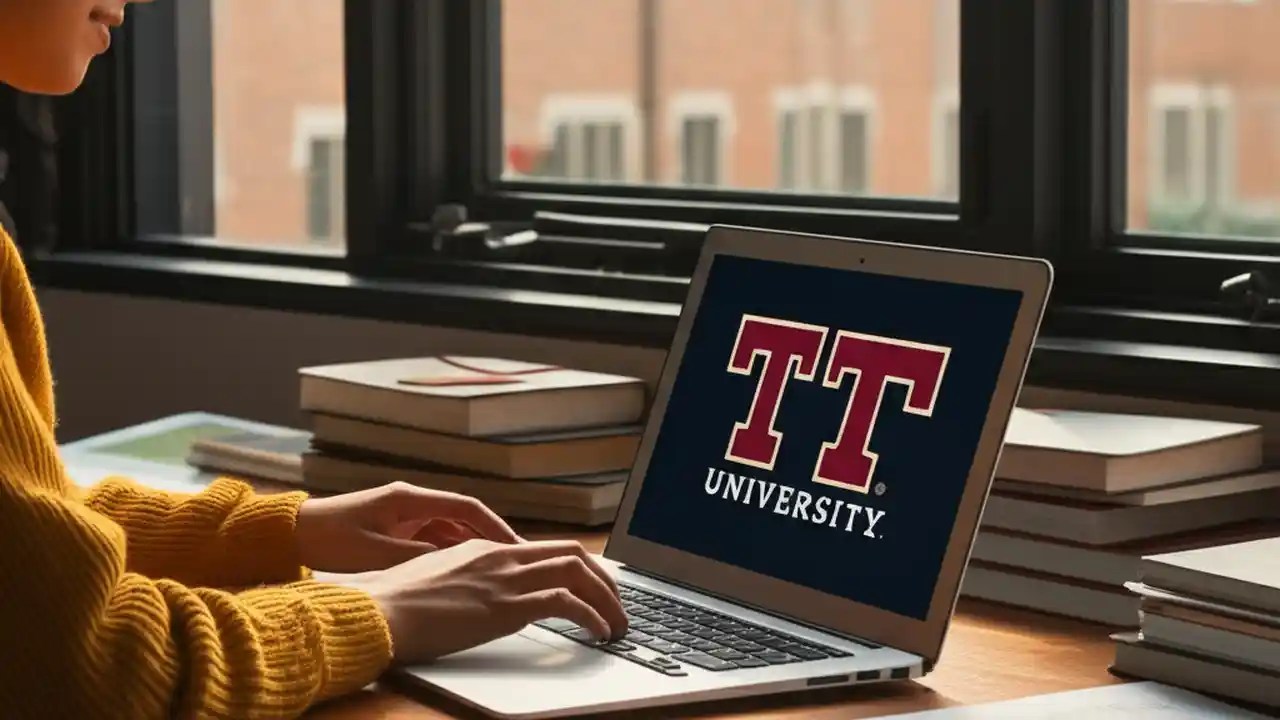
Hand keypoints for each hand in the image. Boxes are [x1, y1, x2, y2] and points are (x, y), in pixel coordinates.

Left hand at [295, 482, 522, 572]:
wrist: (291, 534)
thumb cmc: (330, 540)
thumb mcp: (377, 554)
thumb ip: (418, 558)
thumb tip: (457, 564)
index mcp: (410, 500)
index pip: (467, 508)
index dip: (495, 527)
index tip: (516, 546)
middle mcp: (411, 502)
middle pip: (462, 518)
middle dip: (489, 539)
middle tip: (516, 562)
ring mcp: (402, 515)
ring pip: (448, 530)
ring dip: (470, 547)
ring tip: (494, 571)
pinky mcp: (393, 528)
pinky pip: (431, 539)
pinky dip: (448, 554)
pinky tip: (459, 573)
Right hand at [342, 538, 627, 661]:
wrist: (379, 610)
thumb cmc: (396, 602)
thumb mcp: (438, 579)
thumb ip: (469, 579)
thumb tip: (485, 594)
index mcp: (486, 548)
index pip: (549, 548)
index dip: (580, 567)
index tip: (596, 586)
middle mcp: (502, 556)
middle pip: (573, 554)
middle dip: (604, 580)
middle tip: (618, 604)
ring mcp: (506, 579)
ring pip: (577, 573)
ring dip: (607, 600)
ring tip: (618, 624)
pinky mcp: (506, 606)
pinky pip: (566, 603)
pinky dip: (592, 616)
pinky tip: (599, 632)